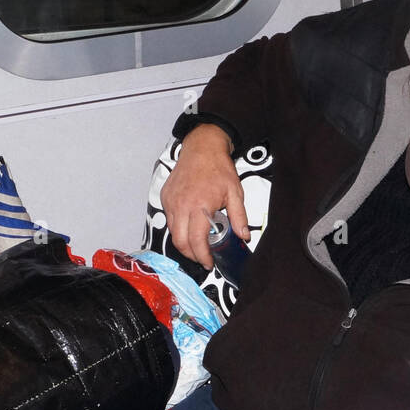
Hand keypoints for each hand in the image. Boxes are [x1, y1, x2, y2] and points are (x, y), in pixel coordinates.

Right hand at [160, 124, 248, 269]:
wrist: (202, 146)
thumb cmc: (218, 167)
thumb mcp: (235, 192)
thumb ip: (239, 217)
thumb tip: (243, 236)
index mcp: (199, 206)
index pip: (196, 241)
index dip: (203, 257)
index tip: (209, 262)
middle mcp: (181, 205)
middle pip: (180, 242)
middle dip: (191, 255)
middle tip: (203, 258)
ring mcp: (171, 201)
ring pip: (172, 232)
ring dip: (184, 242)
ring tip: (197, 244)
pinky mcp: (165, 197)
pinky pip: (169, 219)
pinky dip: (178, 228)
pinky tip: (189, 226)